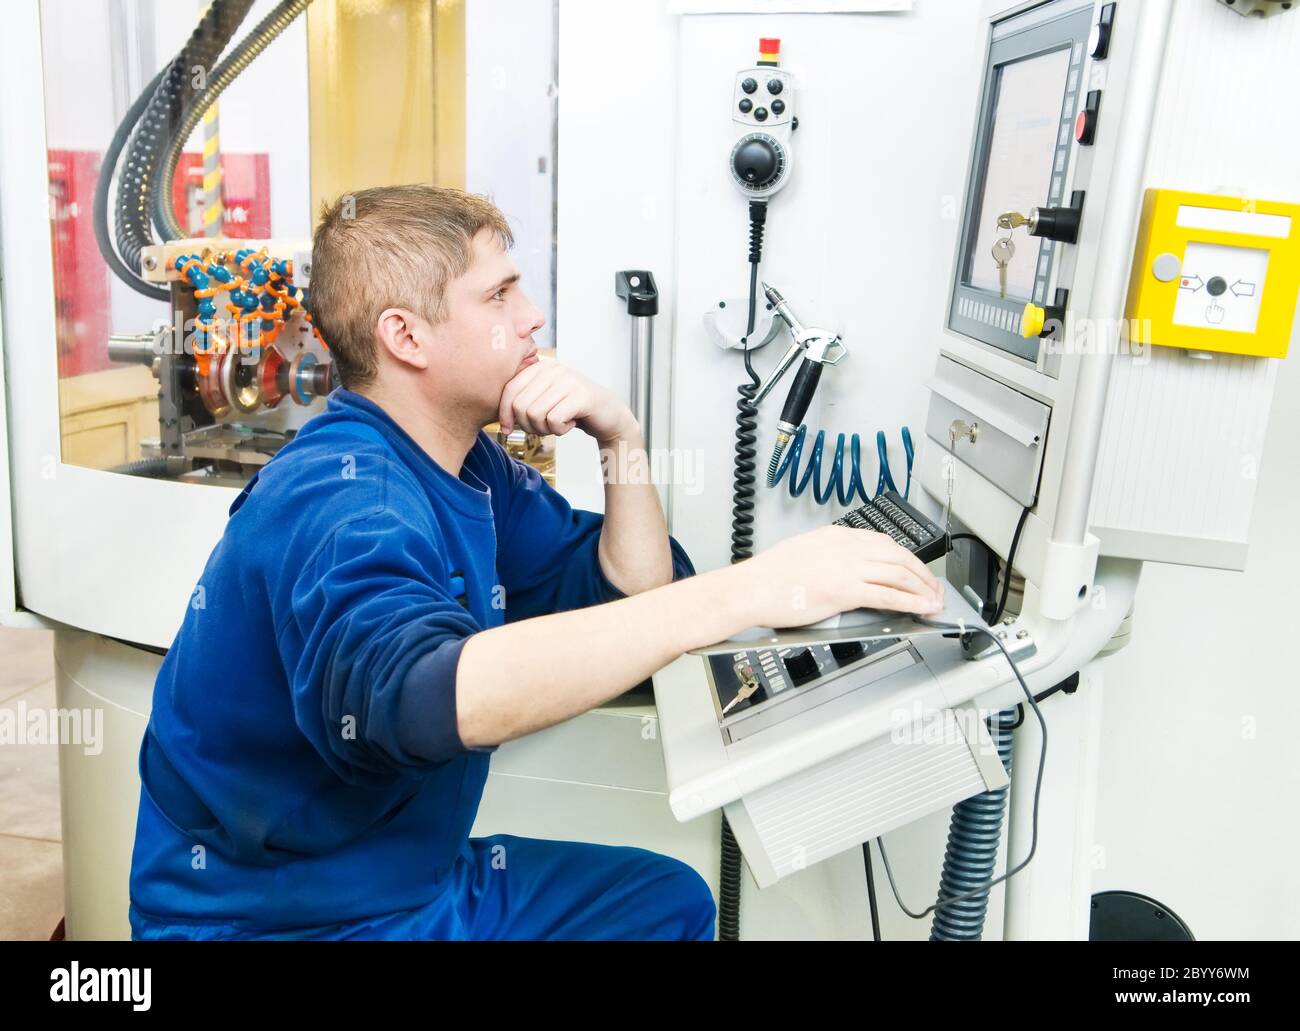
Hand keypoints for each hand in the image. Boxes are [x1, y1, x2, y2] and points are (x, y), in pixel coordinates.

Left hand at [498, 359, 635, 441]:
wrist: (608, 415)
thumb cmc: (572, 410)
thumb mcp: (544, 401)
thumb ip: (523, 402)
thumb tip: (501, 422)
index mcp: (540, 366)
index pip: (509, 390)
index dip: (504, 414)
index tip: (507, 429)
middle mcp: (553, 368)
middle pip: (520, 405)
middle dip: (528, 425)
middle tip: (544, 427)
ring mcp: (568, 380)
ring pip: (535, 414)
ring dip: (544, 429)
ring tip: (558, 425)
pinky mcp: (581, 396)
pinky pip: (554, 420)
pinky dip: (559, 430)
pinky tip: (570, 424)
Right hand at [730, 525, 943, 628]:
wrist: (749, 589)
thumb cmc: (766, 578)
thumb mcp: (802, 553)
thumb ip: (828, 558)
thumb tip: (843, 572)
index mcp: (836, 536)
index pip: (884, 542)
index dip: (907, 558)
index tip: (916, 570)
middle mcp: (846, 547)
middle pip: (899, 556)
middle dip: (923, 574)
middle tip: (934, 587)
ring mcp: (846, 568)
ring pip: (899, 575)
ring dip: (922, 589)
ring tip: (934, 601)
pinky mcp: (844, 590)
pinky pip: (888, 596)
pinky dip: (910, 602)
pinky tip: (921, 608)